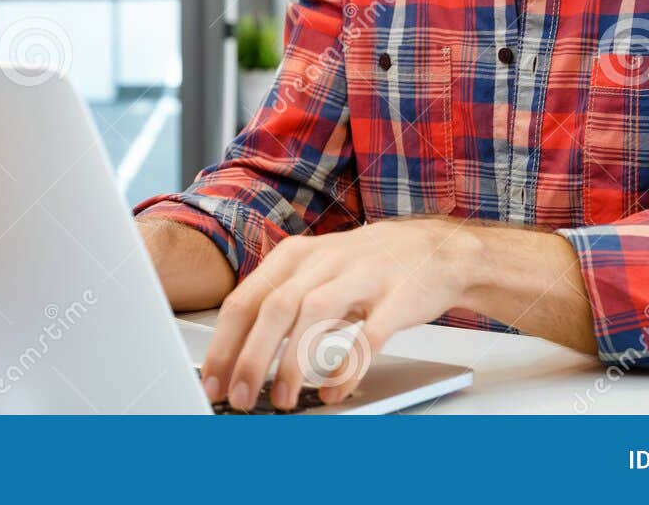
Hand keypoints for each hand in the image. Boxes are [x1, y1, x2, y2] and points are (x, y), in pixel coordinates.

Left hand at [200, 217, 474, 410]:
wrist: (436, 249)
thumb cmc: (365, 266)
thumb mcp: (313, 273)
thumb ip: (278, 304)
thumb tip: (237, 355)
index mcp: (294, 256)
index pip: (245, 300)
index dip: (224, 344)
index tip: (212, 381)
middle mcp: (323, 261)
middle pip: (275, 307)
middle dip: (251, 357)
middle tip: (239, 396)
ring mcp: (361, 275)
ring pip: (315, 314)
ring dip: (293, 361)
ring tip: (282, 399)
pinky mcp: (397, 297)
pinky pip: (368, 334)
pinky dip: (348, 366)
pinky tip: (333, 391)